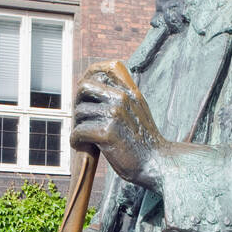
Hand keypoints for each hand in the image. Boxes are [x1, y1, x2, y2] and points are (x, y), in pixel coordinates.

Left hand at [71, 62, 165, 187]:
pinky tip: (80, 144)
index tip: (85, 89)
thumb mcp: (139, 111)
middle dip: (78, 102)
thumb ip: (123, 98)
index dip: (92, 73)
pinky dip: (76, 139)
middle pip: (84, 87)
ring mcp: (115, 114)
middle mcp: (123, 99)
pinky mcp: (107, 133)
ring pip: (79, 111)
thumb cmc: (144, 142)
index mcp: (131, 92)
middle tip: (81, 117)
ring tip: (83, 136)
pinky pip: (79, 130)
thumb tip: (97, 88)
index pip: (109, 67)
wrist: (156, 163)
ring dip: (77, 125)